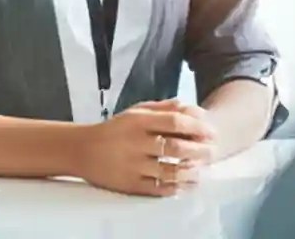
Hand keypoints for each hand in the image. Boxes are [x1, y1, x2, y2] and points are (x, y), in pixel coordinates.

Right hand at [75, 103, 217, 196]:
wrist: (81, 150)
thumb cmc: (113, 130)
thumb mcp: (134, 113)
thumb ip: (162, 109)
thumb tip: (188, 107)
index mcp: (137, 122)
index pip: (175, 123)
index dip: (197, 128)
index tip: (211, 132)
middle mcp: (135, 143)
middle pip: (176, 148)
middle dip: (200, 151)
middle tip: (213, 152)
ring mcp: (132, 165)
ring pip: (170, 171)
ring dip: (192, 172)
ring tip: (202, 170)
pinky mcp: (130, 184)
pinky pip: (158, 188)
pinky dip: (176, 187)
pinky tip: (186, 184)